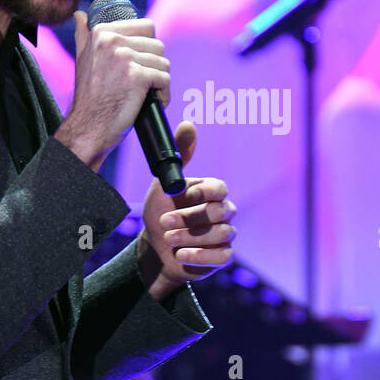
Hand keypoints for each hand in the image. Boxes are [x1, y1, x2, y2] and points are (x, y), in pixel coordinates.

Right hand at [54, 10, 169, 170]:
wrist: (88, 126)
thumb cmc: (90, 96)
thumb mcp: (83, 58)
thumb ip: (84, 35)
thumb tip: (80, 15)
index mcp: (102, 32)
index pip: (147, 27)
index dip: (147, 49)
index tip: (137, 66)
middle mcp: (112, 40)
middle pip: (158, 45)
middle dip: (154, 66)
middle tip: (141, 83)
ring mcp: (125, 58)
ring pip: (163, 63)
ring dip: (159, 81)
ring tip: (145, 94)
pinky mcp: (137, 76)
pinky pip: (165, 79)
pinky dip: (163, 94)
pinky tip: (152, 102)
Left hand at [137, 120, 235, 300]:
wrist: (154, 248)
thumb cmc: (161, 212)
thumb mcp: (164, 183)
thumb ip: (179, 155)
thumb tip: (188, 124)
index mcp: (210, 193)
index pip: (219, 188)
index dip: (204, 192)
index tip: (184, 195)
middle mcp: (222, 212)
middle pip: (220, 212)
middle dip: (190, 217)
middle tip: (164, 221)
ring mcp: (224, 235)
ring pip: (221, 234)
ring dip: (190, 237)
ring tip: (167, 239)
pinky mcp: (222, 256)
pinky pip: (222, 256)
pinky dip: (200, 256)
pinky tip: (181, 254)